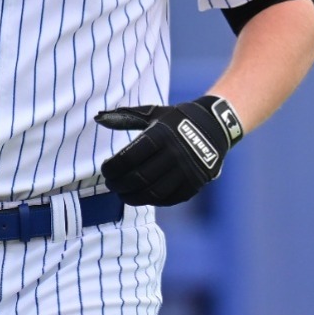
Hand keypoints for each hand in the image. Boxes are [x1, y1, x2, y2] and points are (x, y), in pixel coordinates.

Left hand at [95, 96, 243, 206]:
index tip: (105, 170)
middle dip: (119, 185)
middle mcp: (174, 154)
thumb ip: (125, 117)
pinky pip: (169, 199)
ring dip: (132, 197)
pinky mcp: (194, 184)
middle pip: (138, 178)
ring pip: (152, 193)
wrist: (215, 126)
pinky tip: (142, 196)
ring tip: (123, 194)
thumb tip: (98, 118)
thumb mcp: (153, 113)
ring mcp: (186, 171)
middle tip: (111, 185)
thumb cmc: (176, 119)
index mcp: (161, 135)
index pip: (128, 158)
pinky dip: (152, 201)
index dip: (112, 168)